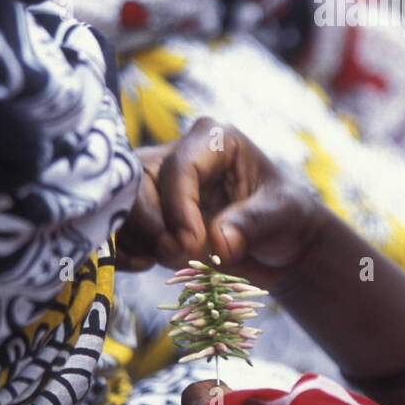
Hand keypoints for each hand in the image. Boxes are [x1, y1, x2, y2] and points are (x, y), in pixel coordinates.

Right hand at [116, 117, 323, 284]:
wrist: (278, 244)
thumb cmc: (285, 216)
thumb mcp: (282, 214)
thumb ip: (252, 224)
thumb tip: (219, 242)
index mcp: (213, 139)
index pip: (180, 166)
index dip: (179, 206)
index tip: (192, 243)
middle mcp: (178, 154)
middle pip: (138, 181)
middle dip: (151, 224)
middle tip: (177, 254)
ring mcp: (157, 184)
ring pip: (122, 205)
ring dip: (138, 239)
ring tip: (169, 261)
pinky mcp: (146, 215)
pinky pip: (119, 228)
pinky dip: (125, 250)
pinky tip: (145, 265)